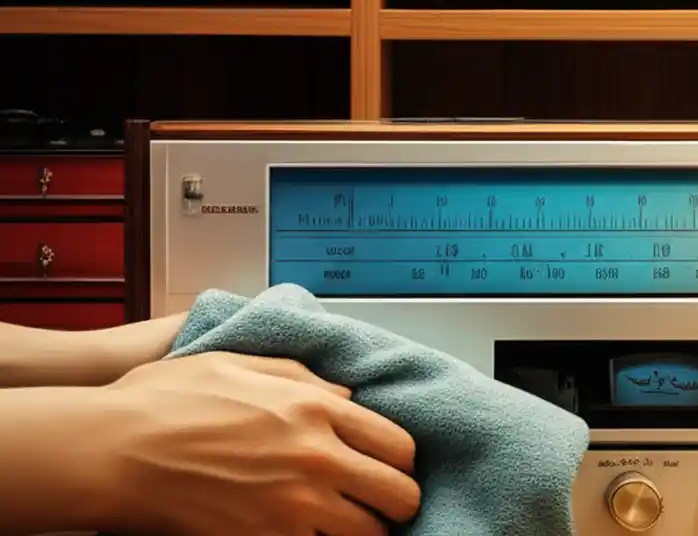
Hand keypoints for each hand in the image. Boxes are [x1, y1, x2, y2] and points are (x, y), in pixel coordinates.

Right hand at [98, 352, 420, 535]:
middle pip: (398, 497)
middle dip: (395, 502)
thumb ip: (305, 379)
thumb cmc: (165, 401)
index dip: (401, 461)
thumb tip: (346, 397)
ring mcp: (293, 508)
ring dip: (362, 530)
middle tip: (379, 503)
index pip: (399, 445)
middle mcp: (316, 459)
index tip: (391, 467)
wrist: (112, 451)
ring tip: (343, 522)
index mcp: (315, 409)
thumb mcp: (243, 363)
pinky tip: (307, 535)